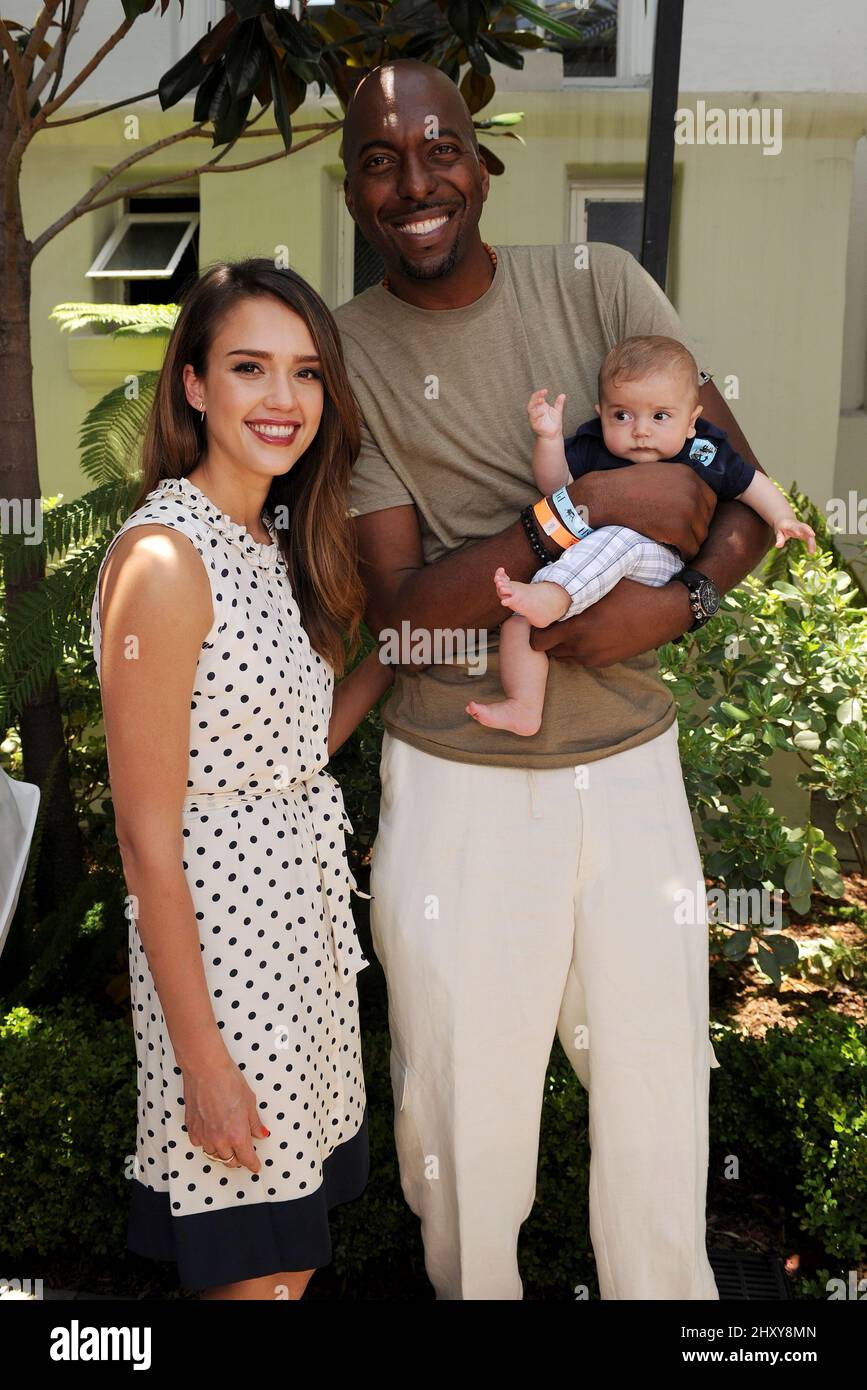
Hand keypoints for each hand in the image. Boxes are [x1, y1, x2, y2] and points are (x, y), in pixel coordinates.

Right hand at [183, 1052, 268, 1172]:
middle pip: (229, 1161)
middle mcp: (219, 1139)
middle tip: (242, 1153)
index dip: (253, 1164)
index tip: (255, 1167)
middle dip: (238, 1159)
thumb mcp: (250, 1102)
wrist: (206, 1070)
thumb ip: (254, 1122)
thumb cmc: (229, 1081)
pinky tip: (211, 1135)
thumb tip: (260, 1133)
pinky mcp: (191, 1127)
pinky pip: (199, 1144)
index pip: (246, 1159)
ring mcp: (204, 1135)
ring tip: (227, 1144)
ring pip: (213, 1154)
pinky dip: (206, 1143)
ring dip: (221, 1153)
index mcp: (237, 1135)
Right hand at [527, 387, 565, 439]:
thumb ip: (559, 403)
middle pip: (532, 401)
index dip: (540, 393)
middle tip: (543, 393)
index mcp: (540, 406)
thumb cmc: (554, 422)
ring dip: (535, 403)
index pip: (537, 397)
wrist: (554, 434)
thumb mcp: (558, 411)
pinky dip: (537, 414)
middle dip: (536, 396)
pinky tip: (543, 412)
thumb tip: (563, 395)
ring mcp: (534, 417)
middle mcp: (535, 410)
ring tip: (542, 400)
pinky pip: (533, 418)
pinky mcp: (534, 424)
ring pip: (530, 408)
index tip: (546, 390)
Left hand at [529, 575, 693, 666]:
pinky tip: (589, 634)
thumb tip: (550, 580)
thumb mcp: (601, 584)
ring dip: (562, 644)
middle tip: (553, 622)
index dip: (535, 628)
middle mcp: (582, 647)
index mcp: (577, 627)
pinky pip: (581, 659)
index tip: (539, 617)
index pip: (537, 640)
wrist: (665, 613)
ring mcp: (594, 657)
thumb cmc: (633, 591)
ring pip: (563, 656)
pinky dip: (579, 650)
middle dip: (546, 638)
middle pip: (547, 651)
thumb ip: (574, 588)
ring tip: (571, 627)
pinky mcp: (605, 662)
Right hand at [575, 462, 715, 559]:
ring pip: (701, 537)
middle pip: (707, 520)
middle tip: (676, 535)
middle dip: (694, 529)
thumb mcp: (659, 473)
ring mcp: (687, 510)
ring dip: (688, 543)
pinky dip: (682, 554)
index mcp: (689, 475)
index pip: (710, 501)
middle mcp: (692, 490)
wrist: (605, 497)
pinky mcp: (677, 529)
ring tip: (671, 543)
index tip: (685, 522)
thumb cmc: (626, 487)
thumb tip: (694, 497)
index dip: (699, 514)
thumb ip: (679, 482)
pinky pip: (691, 549)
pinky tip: (670, 551)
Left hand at [774, 519, 815, 553]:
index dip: (796, 530)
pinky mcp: (806, 532)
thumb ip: (779, 539)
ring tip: (811, 553)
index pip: (793, 526)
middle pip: (805, 527)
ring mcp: (803, 528)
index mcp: (790, 525)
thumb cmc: (781, 527)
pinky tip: (811, 552)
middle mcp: (798, 525)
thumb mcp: (778, 532)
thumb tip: (777, 546)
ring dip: (812, 542)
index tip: (799, 534)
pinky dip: (812, 544)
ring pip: (809, 534)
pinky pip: (810, 538)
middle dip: (809, 532)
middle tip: (811, 539)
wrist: (786, 520)